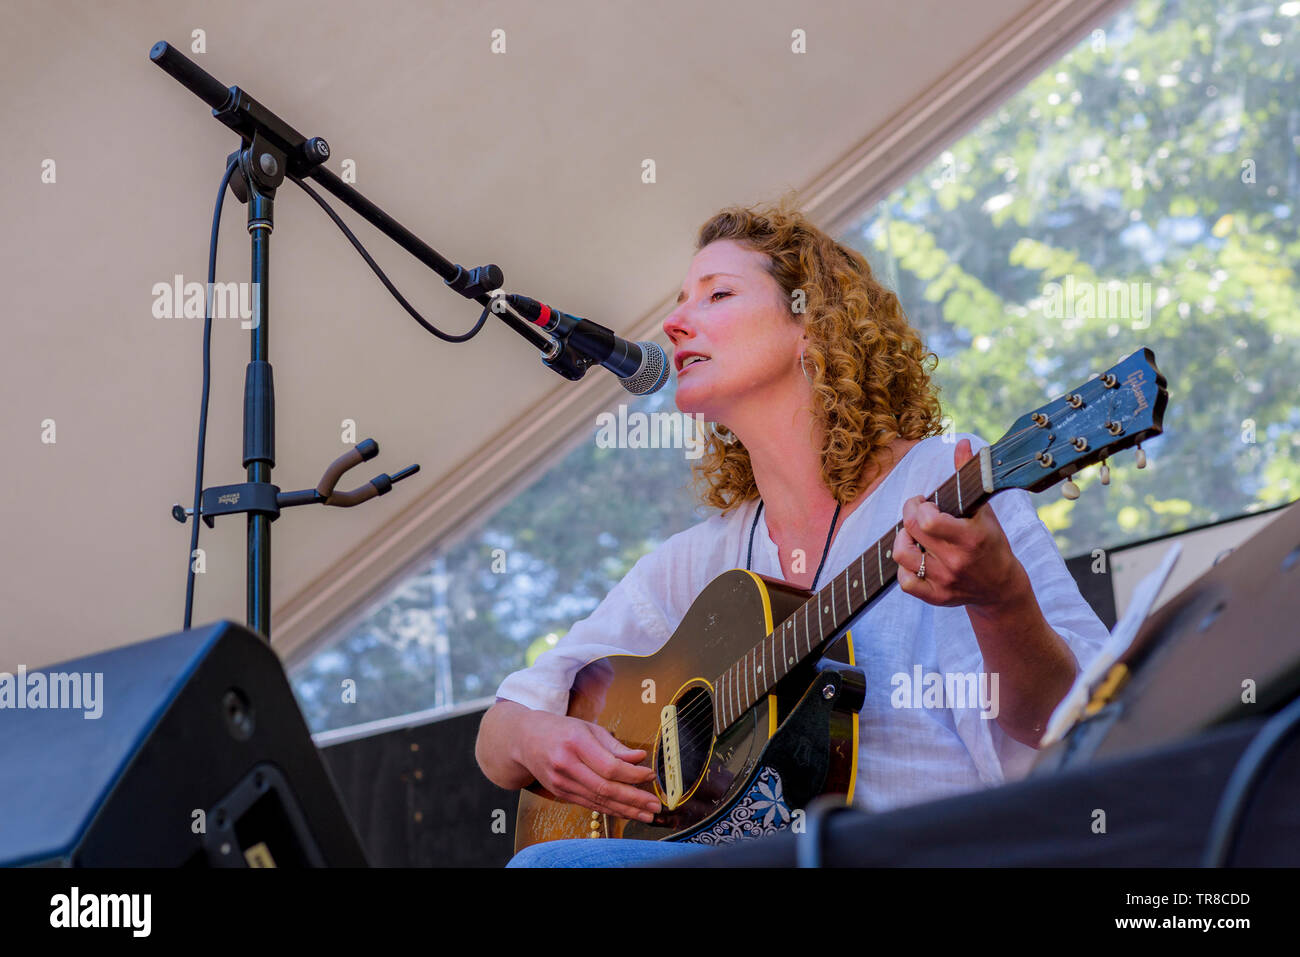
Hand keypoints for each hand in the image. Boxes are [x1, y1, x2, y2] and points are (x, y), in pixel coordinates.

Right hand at [519, 711, 661, 821]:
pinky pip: (590, 804)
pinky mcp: (561, 793)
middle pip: (605, 788)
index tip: (649, 775)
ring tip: (646, 814)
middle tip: (654, 804)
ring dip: (626, 809)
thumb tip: (639, 758)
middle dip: (634, 799)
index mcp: (575, 743)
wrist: (526, 740)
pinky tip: (626, 812)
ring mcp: (561, 782)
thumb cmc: (561, 730)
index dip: (632, 775)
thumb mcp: (588, 728)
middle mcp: (566, 765)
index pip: (609, 766)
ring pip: (599, 800)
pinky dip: (610, 809)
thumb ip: (614, 746)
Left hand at [892, 438, 1027, 609]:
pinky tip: (916, 558)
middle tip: (918, 512)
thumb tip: (962, 443)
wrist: (1000, 587)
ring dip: (903, 539)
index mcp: (970, 537)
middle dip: (909, 514)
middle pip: (912, 532)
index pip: (927, 520)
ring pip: (902, 555)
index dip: (919, 506)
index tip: (925, 502)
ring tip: (915, 535)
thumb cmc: (991, 543)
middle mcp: (956, 561)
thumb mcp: (984, 510)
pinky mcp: (936, 597)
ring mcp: (945, 581)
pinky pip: (905, 582)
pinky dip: (904, 568)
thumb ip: (969, 475)